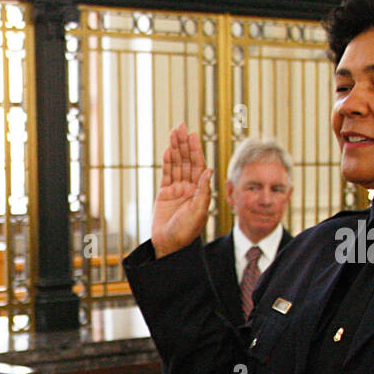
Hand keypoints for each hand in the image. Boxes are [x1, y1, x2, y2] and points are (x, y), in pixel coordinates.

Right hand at [150, 123, 213, 256]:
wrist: (170, 246)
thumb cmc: (186, 233)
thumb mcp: (198, 212)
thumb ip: (203, 191)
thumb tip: (208, 170)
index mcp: (200, 191)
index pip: (198, 165)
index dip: (196, 150)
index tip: (193, 135)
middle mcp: (190, 187)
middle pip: (187, 161)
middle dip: (184, 144)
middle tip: (181, 127)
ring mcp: (177, 190)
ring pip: (177, 165)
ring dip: (176, 149)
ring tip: (174, 133)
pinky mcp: (165, 194)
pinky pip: (166, 174)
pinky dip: (167, 162)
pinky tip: (168, 150)